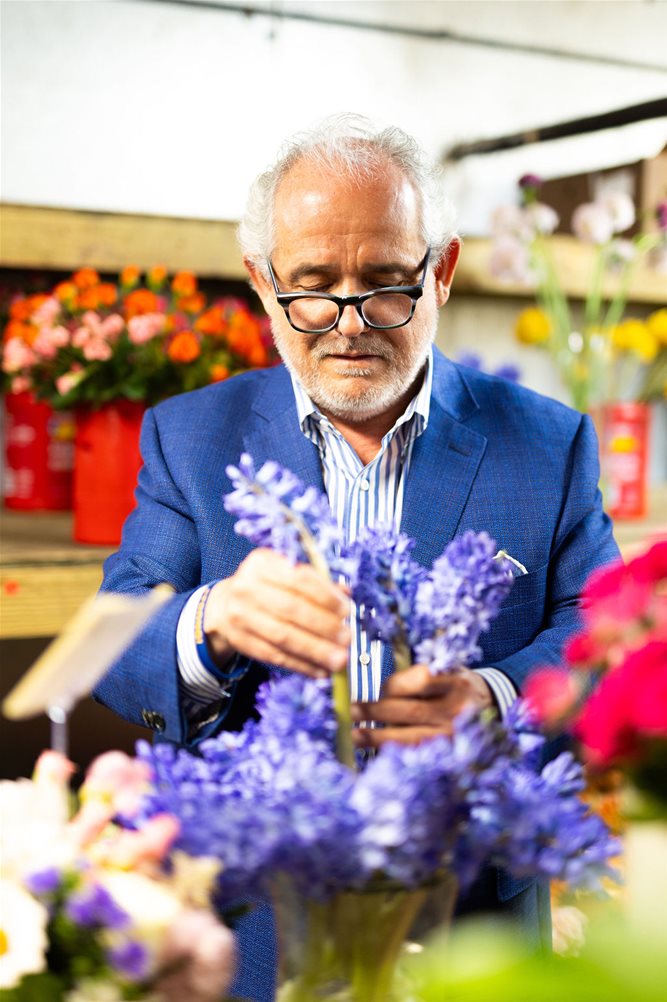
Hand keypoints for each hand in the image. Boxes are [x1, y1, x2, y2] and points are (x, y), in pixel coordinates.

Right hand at [203, 549, 349, 677]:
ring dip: (315, 650)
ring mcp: (241, 616)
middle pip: (291, 609)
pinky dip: (301, 665)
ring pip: (283, 637)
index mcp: (262, 563)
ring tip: (339, 660)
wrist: (224, 606)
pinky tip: (320, 671)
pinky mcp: (241, 641)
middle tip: (348, 638)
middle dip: (324, 626)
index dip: (325, 596)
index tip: (346, 610)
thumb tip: (346, 595)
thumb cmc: (265, 587)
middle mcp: (247, 587)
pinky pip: (275, 656)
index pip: (298, 579)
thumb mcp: (285, 574)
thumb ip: (316, 582)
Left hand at [350, 664, 493, 747]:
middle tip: (353, 710)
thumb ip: (417, 677)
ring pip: (411, 737)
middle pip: (411, 710)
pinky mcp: (451, 754)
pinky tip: (376, 748)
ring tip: (355, 734)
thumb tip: (375, 690)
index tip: (374, 690)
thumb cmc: (457, 687)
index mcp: (457, 681)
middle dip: (376, 711)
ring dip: (378, 736)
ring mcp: (456, 735)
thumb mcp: (446, 671)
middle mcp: (459, 709)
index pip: (420, 680)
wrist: (491, 710)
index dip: (391, 686)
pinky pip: (417, 753)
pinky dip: (393, 751)